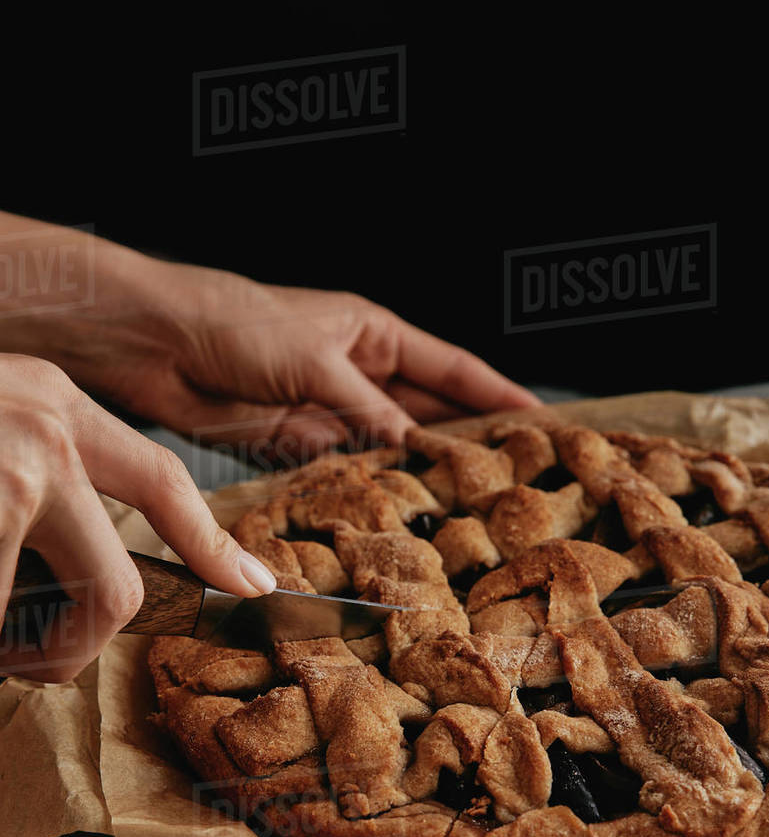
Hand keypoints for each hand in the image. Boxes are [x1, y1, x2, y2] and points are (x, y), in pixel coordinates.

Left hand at [0, 215, 540, 460]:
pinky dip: (369, 492)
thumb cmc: (236, 322)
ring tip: (465, 508)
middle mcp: (358, 372)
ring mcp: (328, 410)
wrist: (156, 342)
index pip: (453, 369)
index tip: (544, 422)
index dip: (498, 396)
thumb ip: (369, 411)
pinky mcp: (295, 444)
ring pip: (390, 449)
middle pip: (428, 412)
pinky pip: (346, 472)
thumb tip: (415, 451)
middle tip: (514, 479)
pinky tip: (396, 515)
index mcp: (373, 333)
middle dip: (468, 443)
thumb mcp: (317, 361)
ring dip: (420, 475)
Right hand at [0, 354, 275, 681]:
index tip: (251, 584)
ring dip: (22, 651)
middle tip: (44, 664)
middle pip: (120, 586)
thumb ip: (39, 467)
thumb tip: (64, 552)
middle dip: (81, 647)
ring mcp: (15, 475)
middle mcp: (50, 434)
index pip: (160, 480)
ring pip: (66, 616)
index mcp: (59, 404)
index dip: (208, 544)